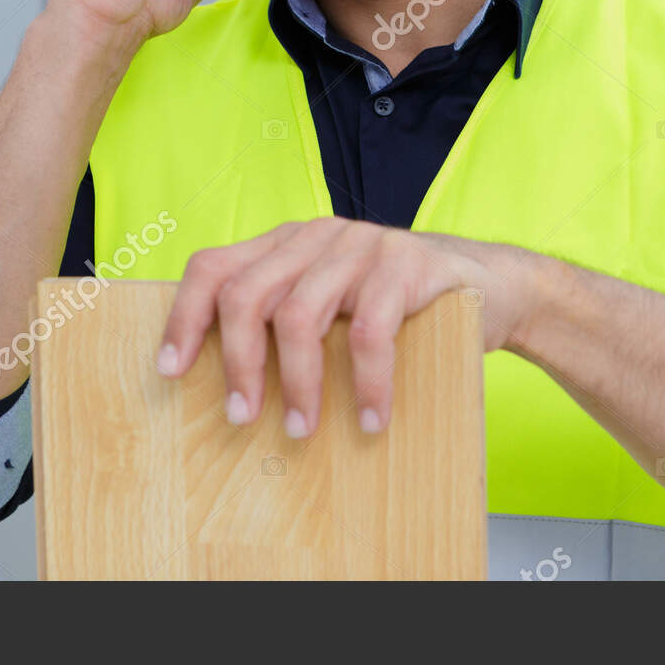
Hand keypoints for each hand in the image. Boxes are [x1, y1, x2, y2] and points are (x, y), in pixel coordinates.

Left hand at [154, 218, 540, 436]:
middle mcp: (317, 235)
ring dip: (297, 384)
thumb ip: (288, 318)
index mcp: (287, 243)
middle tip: (244, 417)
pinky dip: (366, 383)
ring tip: (303, 429)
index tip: (171, 371)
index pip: (214, 267)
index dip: (184, 317)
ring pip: (300, 314)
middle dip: (239, 364)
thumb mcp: (335, 305)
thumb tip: (229, 386)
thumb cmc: (401, 307)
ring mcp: (362, 245)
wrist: (494, 285)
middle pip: (247, 294)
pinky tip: (373, 418)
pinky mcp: (405, 266)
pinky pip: (369, 331)